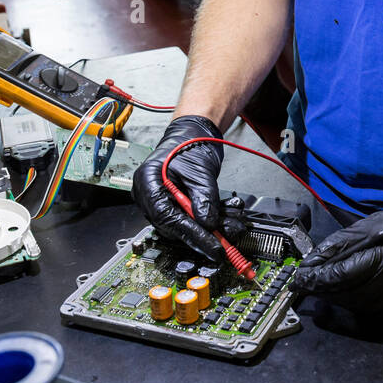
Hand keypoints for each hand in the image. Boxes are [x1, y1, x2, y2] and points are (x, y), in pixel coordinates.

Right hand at [132, 115, 230, 261]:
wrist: (193, 135)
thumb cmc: (189, 144)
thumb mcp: (200, 171)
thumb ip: (204, 198)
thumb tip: (208, 224)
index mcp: (148, 183)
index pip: (168, 219)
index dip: (193, 235)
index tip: (213, 247)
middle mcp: (150, 196)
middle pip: (175, 226)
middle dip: (206, 232)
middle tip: (228, 235)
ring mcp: (162, 201)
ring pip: (187, 224)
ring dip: (213, 225)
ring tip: (234, 221)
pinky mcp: (176, 204)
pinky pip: (192, 218)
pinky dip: (212, 217)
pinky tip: (228, 213)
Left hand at [290, 203, 382, 314]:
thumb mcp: (365, 229)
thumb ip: (335, 248)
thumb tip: (310, 264)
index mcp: (379, 263)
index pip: (336, 277)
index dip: (312, 279)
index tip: (297, 280)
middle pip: (340, 295)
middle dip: (319, 289)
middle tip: (305, 281)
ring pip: (349, 306)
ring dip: (331, 297)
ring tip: (323, 283)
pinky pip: (363, 311)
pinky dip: (348, 302)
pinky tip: (342, 291)